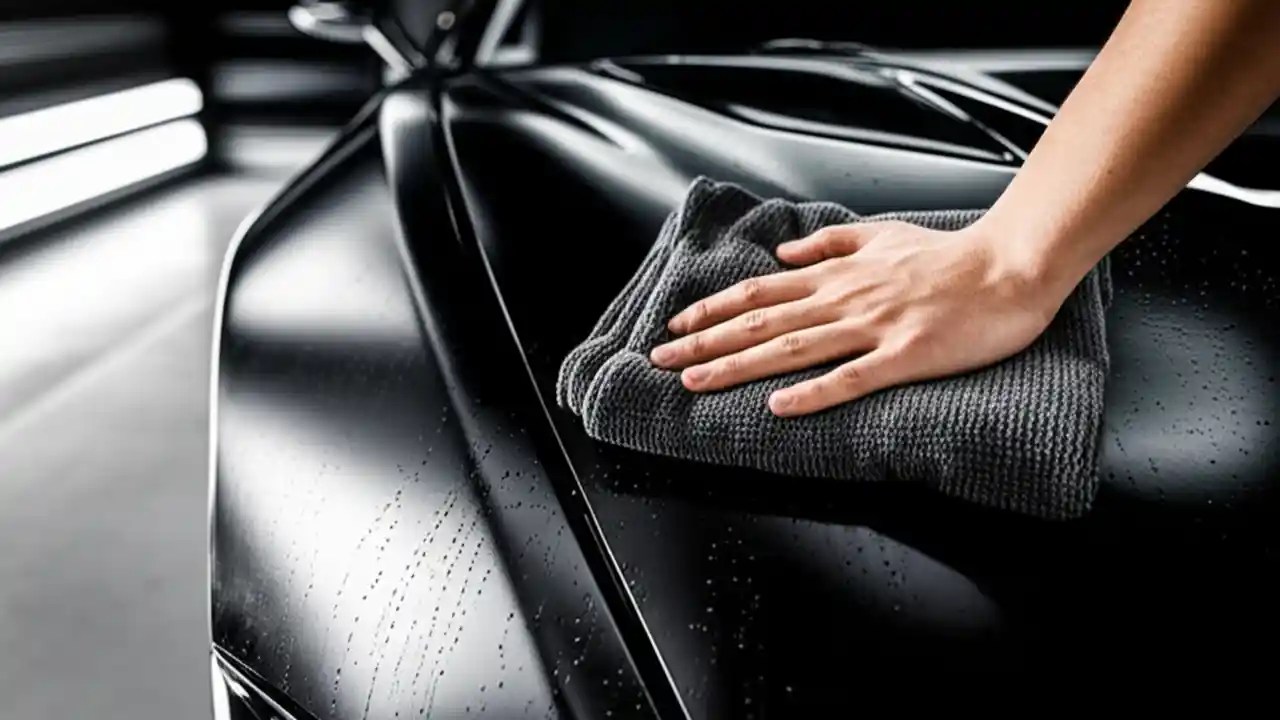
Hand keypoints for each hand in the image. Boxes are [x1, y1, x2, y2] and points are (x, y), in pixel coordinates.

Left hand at [649, 220, 1070, 416]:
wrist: (1010, 266)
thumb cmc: (949, 254)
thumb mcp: (881, 234)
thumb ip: (830, 244)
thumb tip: (782, 250)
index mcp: (838, 274)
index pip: (761, 290)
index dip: (713, 309)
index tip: (676, 325)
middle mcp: (845, 298)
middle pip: (761, 321)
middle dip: (706, 342)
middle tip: (661, 360)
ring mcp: (874, 326)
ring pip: (792, 347)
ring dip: (739, 366)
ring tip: (695, 382)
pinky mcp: (906, 355)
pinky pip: (851, 378)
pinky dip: (812, 393)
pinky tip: (777, 407)